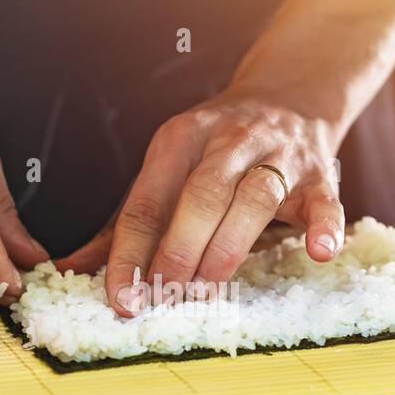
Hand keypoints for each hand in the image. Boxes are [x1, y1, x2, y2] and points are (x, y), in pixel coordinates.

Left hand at [60, 90, 344, 315]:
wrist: (290, 96)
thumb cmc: (217, 151)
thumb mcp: (167, 173)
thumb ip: (125, 225)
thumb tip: (70, 270)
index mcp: (178, 141)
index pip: (147, 201)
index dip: (132, 253)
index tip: (122, 298)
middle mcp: (226, 142)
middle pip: (201, 195)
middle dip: (180, 248)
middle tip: (165, 295)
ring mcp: (276, 155)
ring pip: (255, 196)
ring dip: (231, 244)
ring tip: (212, 288)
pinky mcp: (318, 174)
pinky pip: (324, 201)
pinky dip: (325, 226)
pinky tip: (319, 252)